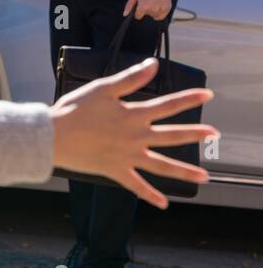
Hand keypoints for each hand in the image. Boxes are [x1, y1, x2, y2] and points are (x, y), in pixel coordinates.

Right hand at [50, 58, 215, 208]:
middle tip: (214, 134)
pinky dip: (150, 195)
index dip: (189, 99)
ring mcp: (127, 156)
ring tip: (205, 177)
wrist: (52, 136)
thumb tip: (153, 64)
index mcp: (132, 115)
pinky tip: (163, 203)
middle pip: (172, 136)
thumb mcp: (101, 89)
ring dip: (185, 171)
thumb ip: (130, 78)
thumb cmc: (73, 110)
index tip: (208, 96)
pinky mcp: (115, 170)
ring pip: (162, 165)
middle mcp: (135, 137)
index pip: (168, 105)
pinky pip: (136, 185)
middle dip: (195, 134)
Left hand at [124, 0, 172, 20]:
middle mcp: (153, 9)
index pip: (138, 16)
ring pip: (153, 15)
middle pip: (146, 14)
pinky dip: (158, 14)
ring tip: (153, 0)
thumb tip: (125, 14)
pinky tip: (157, 6)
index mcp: (144, 6)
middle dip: (145, 9)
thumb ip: (129, 5)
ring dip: (152, 11)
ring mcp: (161, 8)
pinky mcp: (168, 7)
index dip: (137, 12)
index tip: (139, 6)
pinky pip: (161, 17)